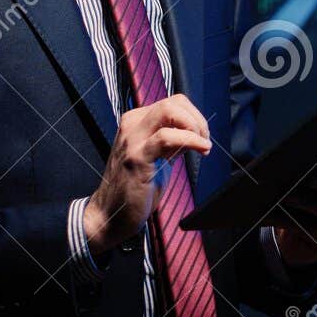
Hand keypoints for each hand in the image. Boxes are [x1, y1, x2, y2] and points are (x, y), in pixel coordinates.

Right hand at [83, 95, 210, 254]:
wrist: (111, 213)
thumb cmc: (135, 186)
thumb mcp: (156, 155)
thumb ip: (171, 140)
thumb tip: (195, 131)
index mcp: (136, 121)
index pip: (173, 103)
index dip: (194, 116)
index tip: (202, 136)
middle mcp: (132, 125)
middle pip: (173, 102)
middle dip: (197, 119)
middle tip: (204, 140)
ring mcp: (133, 139)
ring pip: (169, 111)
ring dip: (195, 127)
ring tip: (203, 146)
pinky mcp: (137, 157)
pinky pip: (167, 137)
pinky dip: (190, 140)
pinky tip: (200, 149)